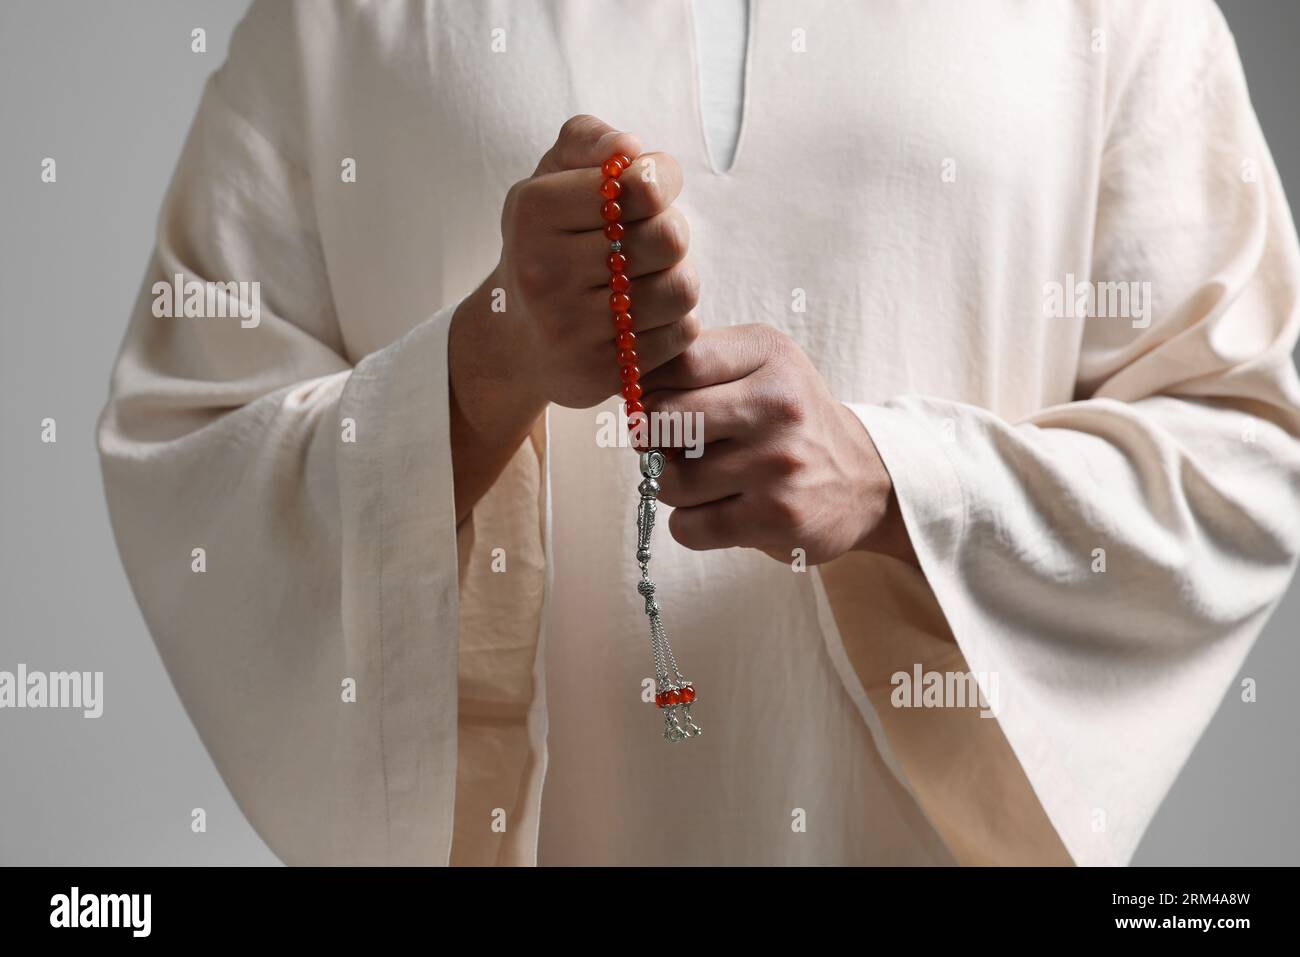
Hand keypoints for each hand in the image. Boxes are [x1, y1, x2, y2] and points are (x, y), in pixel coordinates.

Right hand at [448, 114, 700, 519]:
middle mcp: (546, 270)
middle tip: (643, 243)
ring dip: (675, 280)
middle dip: (668, 235)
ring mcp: (571, 327)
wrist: (515, 338)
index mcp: (535, 210)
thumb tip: (629, 147)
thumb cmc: (547, 245)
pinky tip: (642, 320)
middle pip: (669, 237)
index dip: (660, 182)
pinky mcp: (601, 372)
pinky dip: (672, 323)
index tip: (645, 192)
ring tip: (645, 281)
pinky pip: (680, 335)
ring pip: (681, 289)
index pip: (643, 185)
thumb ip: (588, 141)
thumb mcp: (551, 179)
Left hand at [640, 324, 915, 566]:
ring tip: (706, 480)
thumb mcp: (761, 365)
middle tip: (672, 447)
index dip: (651, 388)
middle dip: (652, 440)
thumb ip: (697, 362)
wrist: (864, 479)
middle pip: (662, 422)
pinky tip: (720, 510)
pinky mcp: (775, 518)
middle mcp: (778, 406)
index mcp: (769, 356)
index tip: (659, 404)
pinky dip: (690, 524)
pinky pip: (688, 527)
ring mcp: (777, 465)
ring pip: (668, 480)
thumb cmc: (790, 418)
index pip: (678, 363)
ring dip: (672, 486)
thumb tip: (625, 383)